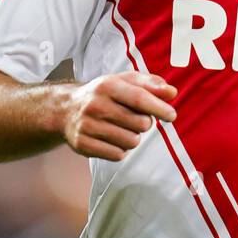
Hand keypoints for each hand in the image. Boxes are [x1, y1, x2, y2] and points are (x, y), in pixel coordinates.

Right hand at [61, 71, 177, 160]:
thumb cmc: (104, 94)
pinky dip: (121, 150)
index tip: (172, 116)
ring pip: (131, 142)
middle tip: (136, 119)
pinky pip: (117, 155)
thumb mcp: (124, 82)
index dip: (159, 108)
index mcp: (107, 85)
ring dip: (133, 137)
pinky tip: (112, 139)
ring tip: (122, 128)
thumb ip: (150, 84)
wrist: (65, 110)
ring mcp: (87, 126)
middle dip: (145, 123)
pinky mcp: (83, 144)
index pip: (139, 98)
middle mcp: (95, 105)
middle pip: (139, 123)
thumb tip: (172, 92)